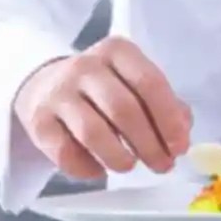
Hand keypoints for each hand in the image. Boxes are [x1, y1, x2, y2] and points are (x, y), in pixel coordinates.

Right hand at [13, 36, 191, 179]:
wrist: (43, 85)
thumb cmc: (102, 89)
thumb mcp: (134, 84)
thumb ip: (164, 105)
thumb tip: (182, 132)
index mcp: (117, 51)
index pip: (149, 83)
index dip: (168, 119)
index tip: (180, 147)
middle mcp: (85, 66)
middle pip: (124, 109)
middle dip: (149, 144)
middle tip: (162, 165)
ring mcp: (58, 92)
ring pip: (93, 132)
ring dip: (119, 157)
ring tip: (129, 166)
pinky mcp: (38, 120)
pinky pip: (66, 152)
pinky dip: (88, 168)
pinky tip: (99, 169)